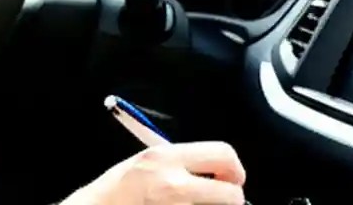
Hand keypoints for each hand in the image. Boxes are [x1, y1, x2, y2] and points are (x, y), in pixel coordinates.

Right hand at [60, 141, 246, 204]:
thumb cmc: (117, 190)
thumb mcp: (146, 162)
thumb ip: (180, 163)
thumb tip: (219, 173)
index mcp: (165, 157)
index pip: (223, 154)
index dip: (235, 169)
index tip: (232, 178)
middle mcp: (174, 184)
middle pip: (232, 194)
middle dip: (232, 199)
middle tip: (222, 200)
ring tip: (189, 204)